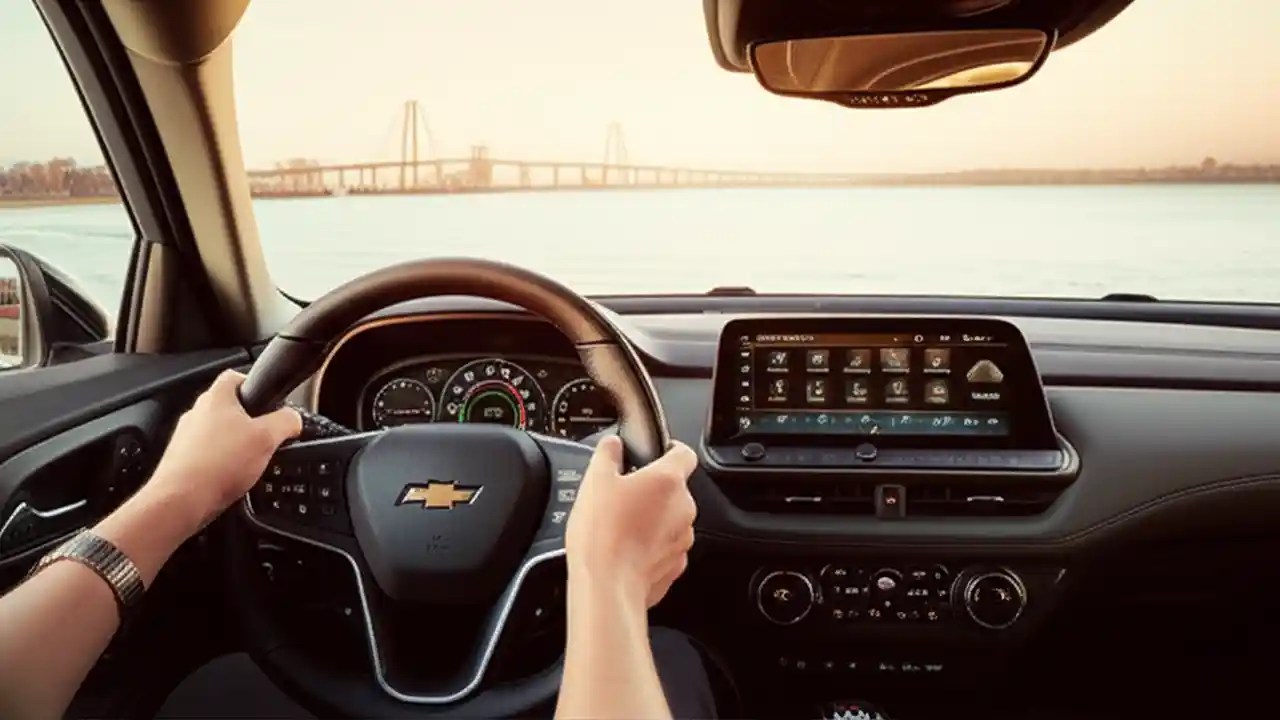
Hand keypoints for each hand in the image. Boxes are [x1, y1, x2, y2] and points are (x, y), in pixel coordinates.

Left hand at [147, 370, 300, 530]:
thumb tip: (293, 419)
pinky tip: (231, 478)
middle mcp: (196, 412)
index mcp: (216, 398)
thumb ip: (286, 422)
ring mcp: (185, 437)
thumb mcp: (267, 438)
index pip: (236, 376)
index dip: (255, 385)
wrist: (181, 501)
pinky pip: (207, 455)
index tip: (268, 402)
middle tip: (265, 437)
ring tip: (249, 463)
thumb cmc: (218, 465)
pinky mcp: (181, 460)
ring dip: (233, 444)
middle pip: (229, 408)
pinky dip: (220, 464)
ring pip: (217, 433)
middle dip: (248, 422)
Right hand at [565, 436, 698, 607]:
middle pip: (674, 488)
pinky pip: (666, 546)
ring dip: (652, 518)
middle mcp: (684, 508)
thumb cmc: (602, 535)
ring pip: (671, 519)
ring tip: (621, 525)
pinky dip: (651, 545)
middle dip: (652, 490)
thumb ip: (608, 453)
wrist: (607, 586)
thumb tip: (613, 445)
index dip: (670, 449)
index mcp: (668, 480)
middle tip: (623, 496)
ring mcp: (682, 538)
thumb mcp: (595, 481)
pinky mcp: (676, 564)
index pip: (684, 453)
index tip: (658, 452)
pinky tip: (626, 548)